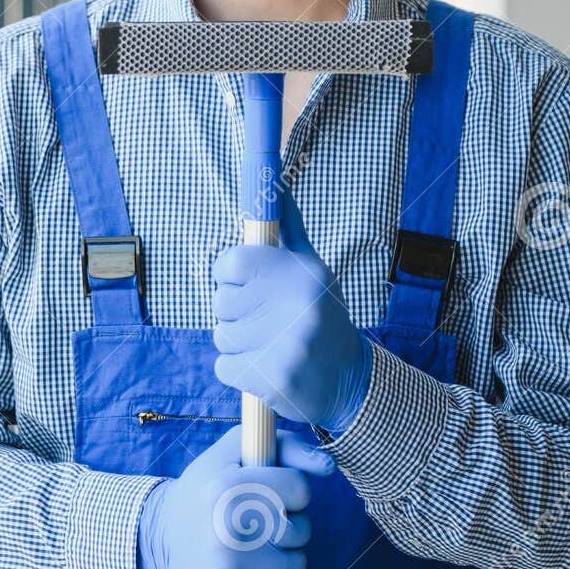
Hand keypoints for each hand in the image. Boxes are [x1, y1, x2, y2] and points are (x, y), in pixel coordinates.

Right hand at [136, 424, 334, 568]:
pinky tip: (246, 564)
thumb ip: (283, 445)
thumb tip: (328, 465)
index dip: (289, 487)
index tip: (266, 489)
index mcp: (228, 488)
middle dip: (287, 521)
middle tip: (251, 517)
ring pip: (297, 561)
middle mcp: (229, 529)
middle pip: (302, 527)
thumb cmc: (205, 487)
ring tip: (247, 541)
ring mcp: (233, 568)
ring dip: (281, 551)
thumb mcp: (233, 450)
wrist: (161, 536)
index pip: (300, 488)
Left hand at [211, 188, 371, 434]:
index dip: (229, 275)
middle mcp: (298, 305)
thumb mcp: (311, 269)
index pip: (231, 262)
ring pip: (220, 335)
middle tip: (265, 321)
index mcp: (303, 273)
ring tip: (268, 344)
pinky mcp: (274, 380)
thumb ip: (288, 230)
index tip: (244, 284)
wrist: (349, 379)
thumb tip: (275, 188)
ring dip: (236, 343)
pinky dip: (237, 371)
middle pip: (220, 301)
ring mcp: (287, 346)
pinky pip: (224, 368)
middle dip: (234, 313)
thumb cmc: (321, 316)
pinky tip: (265, 368)